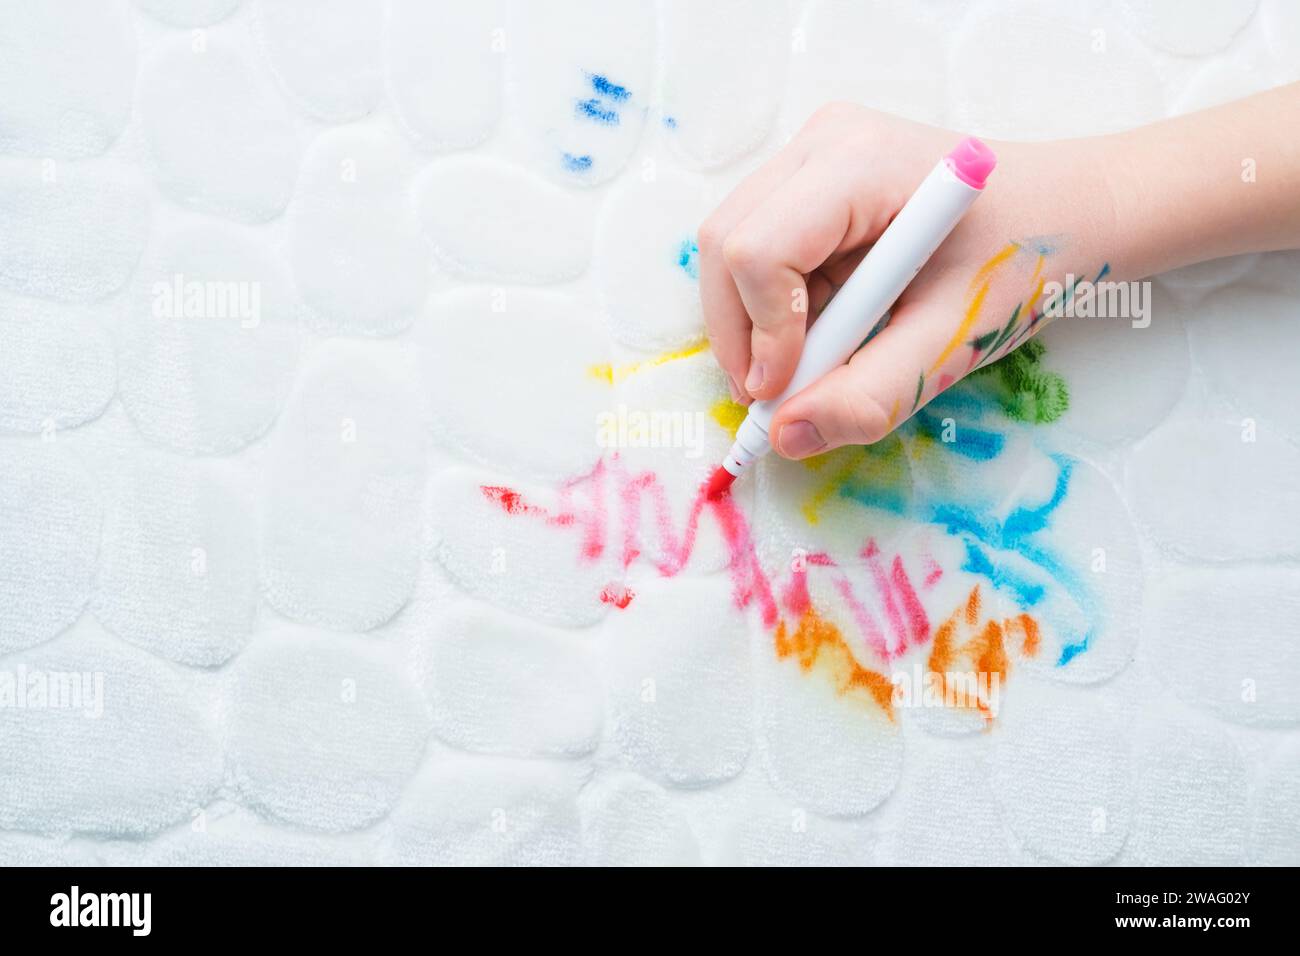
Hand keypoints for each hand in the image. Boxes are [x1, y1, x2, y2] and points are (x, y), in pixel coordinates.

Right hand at [699, 103, 1117, 458]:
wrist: (1073, 213)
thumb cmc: (1028, 259)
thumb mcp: (953, 339)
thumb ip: (871, 393)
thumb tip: (788, 436)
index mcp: (861, 162)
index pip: (759, 249)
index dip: (762, 333)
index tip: (790, 394)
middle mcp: (824, 142)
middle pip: (725, 243)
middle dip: (740, 334)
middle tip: (777, 399)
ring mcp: (812, 157)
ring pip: (729, 251)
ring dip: (754, 326)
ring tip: (810, 370)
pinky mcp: (811, 184)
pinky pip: (757, 254)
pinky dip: (772, 312)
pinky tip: (824, 335)